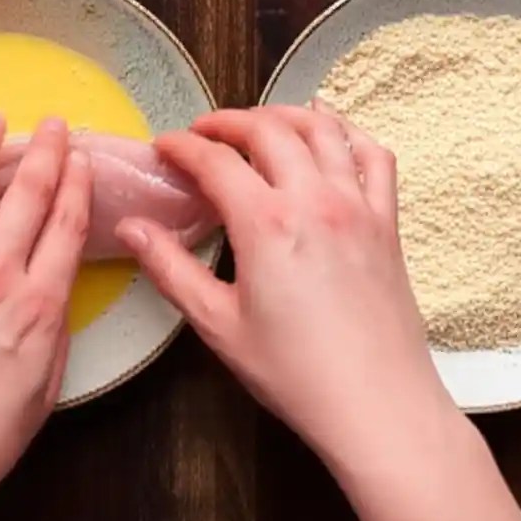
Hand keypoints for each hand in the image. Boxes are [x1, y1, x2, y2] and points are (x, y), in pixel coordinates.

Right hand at [116, 101, 451, 458]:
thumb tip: (133, 229)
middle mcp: (315, 200)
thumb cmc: (296, 373)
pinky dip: (347, 132)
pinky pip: (372, 156)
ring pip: (322, 130)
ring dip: (283, 114)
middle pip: (268, 130)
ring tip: (256, 123)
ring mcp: (358, 206)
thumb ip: (171, 268)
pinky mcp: (386, 223)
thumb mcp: (217, 324)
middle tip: (201, 132)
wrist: (377, 406)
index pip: (215, 160)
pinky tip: (329, 132)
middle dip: (227, 121)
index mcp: (267, 224)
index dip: (183, 147)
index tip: (164, 146)